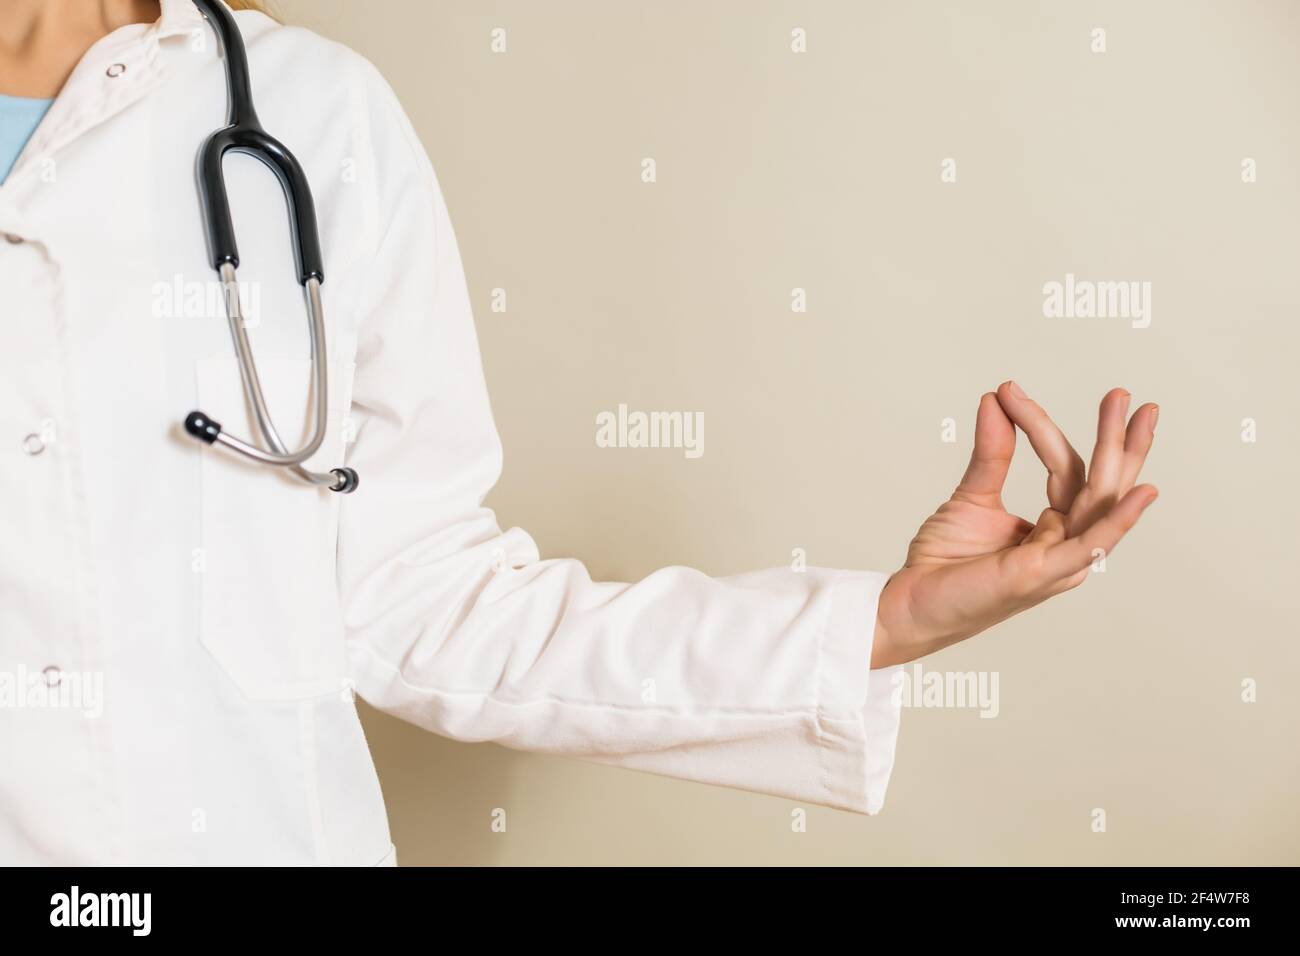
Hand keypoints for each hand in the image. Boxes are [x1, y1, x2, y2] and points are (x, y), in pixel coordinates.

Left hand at [871, 382, 1158, 667]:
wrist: (910, 602)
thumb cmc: (944, 563)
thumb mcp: (971, 496)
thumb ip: (992, 453)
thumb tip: (996, 399)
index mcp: (1053, 529)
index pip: (1065, 470)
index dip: (1041, 426)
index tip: (1009, 390)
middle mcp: (1064, 546)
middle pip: (1100, 484)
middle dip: (1115, 438)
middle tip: (1121, 394)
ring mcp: (1059, 563)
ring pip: (1099, 502)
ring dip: (1117, 455)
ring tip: (1132, 411)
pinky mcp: (1042, 574)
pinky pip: (1090, 545)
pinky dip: (1119, 519)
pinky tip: (1143, 492)